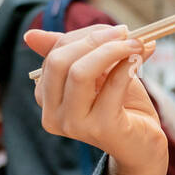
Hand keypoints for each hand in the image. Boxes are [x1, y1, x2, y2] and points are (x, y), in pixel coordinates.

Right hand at [24, 25, 164, 169]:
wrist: (144, 143)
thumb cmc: (120, 105)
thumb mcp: (95, 73)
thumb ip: (73, 52)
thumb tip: (30, 36)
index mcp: (46, 99)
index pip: (54, 55)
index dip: (84, 36)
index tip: (113, 30)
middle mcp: (53, 116)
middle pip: (60, 62)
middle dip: (94, 39)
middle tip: (125, 32)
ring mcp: (75, 125)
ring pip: (80, 72)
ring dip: (113, 50)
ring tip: (138, 43)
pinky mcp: (102, 129)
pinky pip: (112, 85)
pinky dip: (128, 65)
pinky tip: (142, 56)